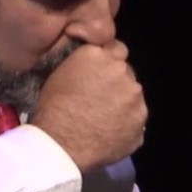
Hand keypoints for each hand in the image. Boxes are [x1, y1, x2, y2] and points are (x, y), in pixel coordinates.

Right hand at [30, 40, 146, 171]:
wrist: (59, 143)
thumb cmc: (52, 109)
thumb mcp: (60, 74)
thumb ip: (84, 66)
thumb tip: (93, 71)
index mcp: (98, 55)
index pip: (115, 49)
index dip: (108, 64)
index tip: (101, 76)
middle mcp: (121, 70)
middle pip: (125, 73)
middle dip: (116, 84)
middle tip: (100, 100)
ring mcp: (135, 96)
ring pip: (133, 96)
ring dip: (123, 104)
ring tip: (104, 120)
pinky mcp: (140, 120)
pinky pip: (135, 119)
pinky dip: (126, 124)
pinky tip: (110, 133)